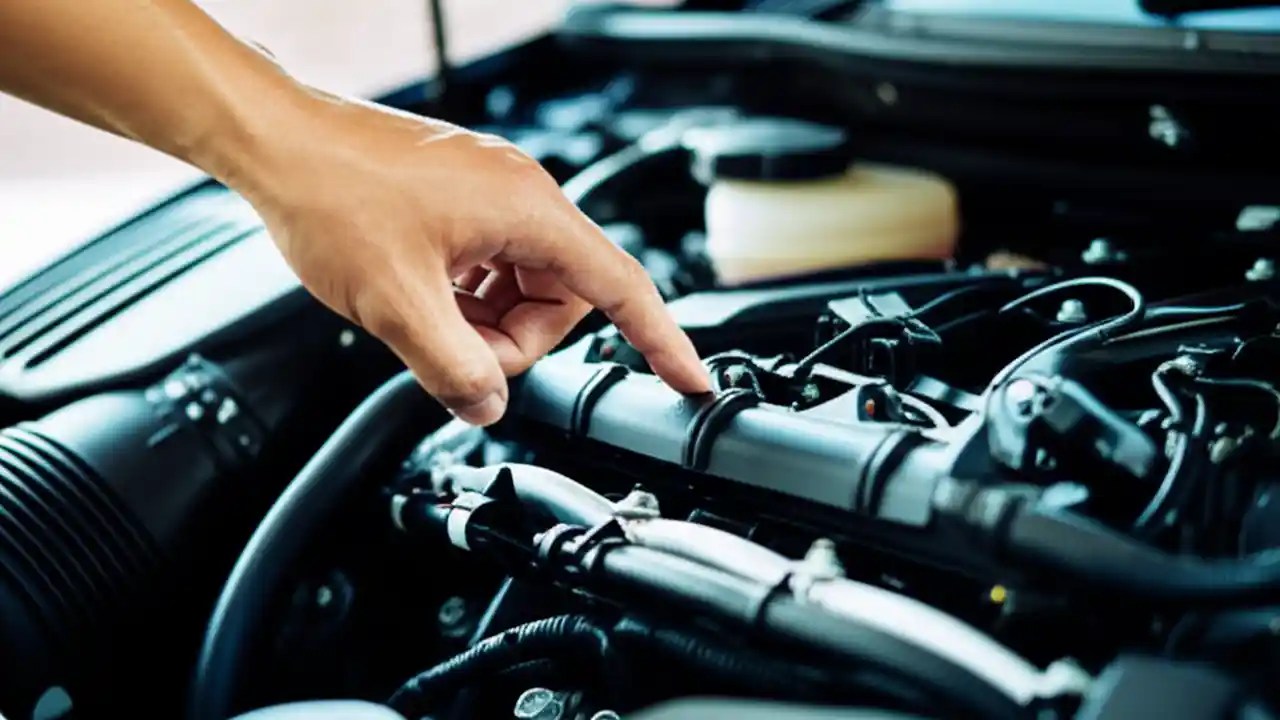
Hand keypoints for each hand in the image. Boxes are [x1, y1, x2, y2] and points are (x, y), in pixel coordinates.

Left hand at [227, 91, 709, 425]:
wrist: (276, 143)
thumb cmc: (331, 195)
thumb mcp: (397, 305)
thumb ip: (454, 369)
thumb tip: (489, 405)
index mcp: (526, 210)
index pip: (619, 286)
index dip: (661, 340)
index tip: (689, 378)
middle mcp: (520, 195)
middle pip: (562, 298)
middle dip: (516, 339)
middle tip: (455, 349)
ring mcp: (491, 195)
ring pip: (524, 288)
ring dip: (484, 321)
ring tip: (424, 315)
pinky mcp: (463, 200)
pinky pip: (491, 267)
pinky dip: (465, 298)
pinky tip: (422, 296)